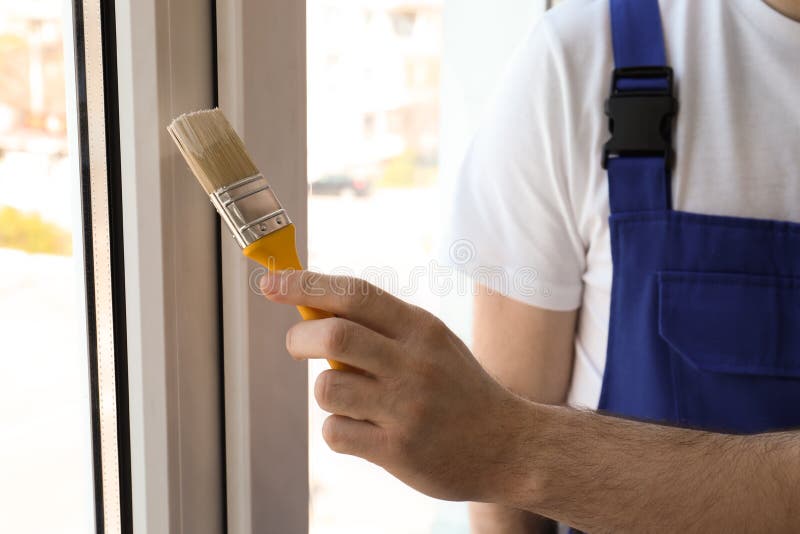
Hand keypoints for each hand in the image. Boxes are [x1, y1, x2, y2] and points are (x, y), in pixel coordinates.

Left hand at [260, 270, 533, 502]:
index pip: (355, 294)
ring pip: (327, 387)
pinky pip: (336, 433)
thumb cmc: (459, 389)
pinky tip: (363, 431)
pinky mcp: (397, 450)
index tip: (272, 282)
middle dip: (299, 337)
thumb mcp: (433, 344)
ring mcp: (406, 408)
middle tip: (297, 344)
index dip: (307, 284)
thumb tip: (314, 310)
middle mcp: (414, 364)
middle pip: (334, 334)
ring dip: (326, 390)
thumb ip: (383, 328)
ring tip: (350, 397)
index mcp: (421, 329)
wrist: (510, 446)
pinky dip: (338, 430)